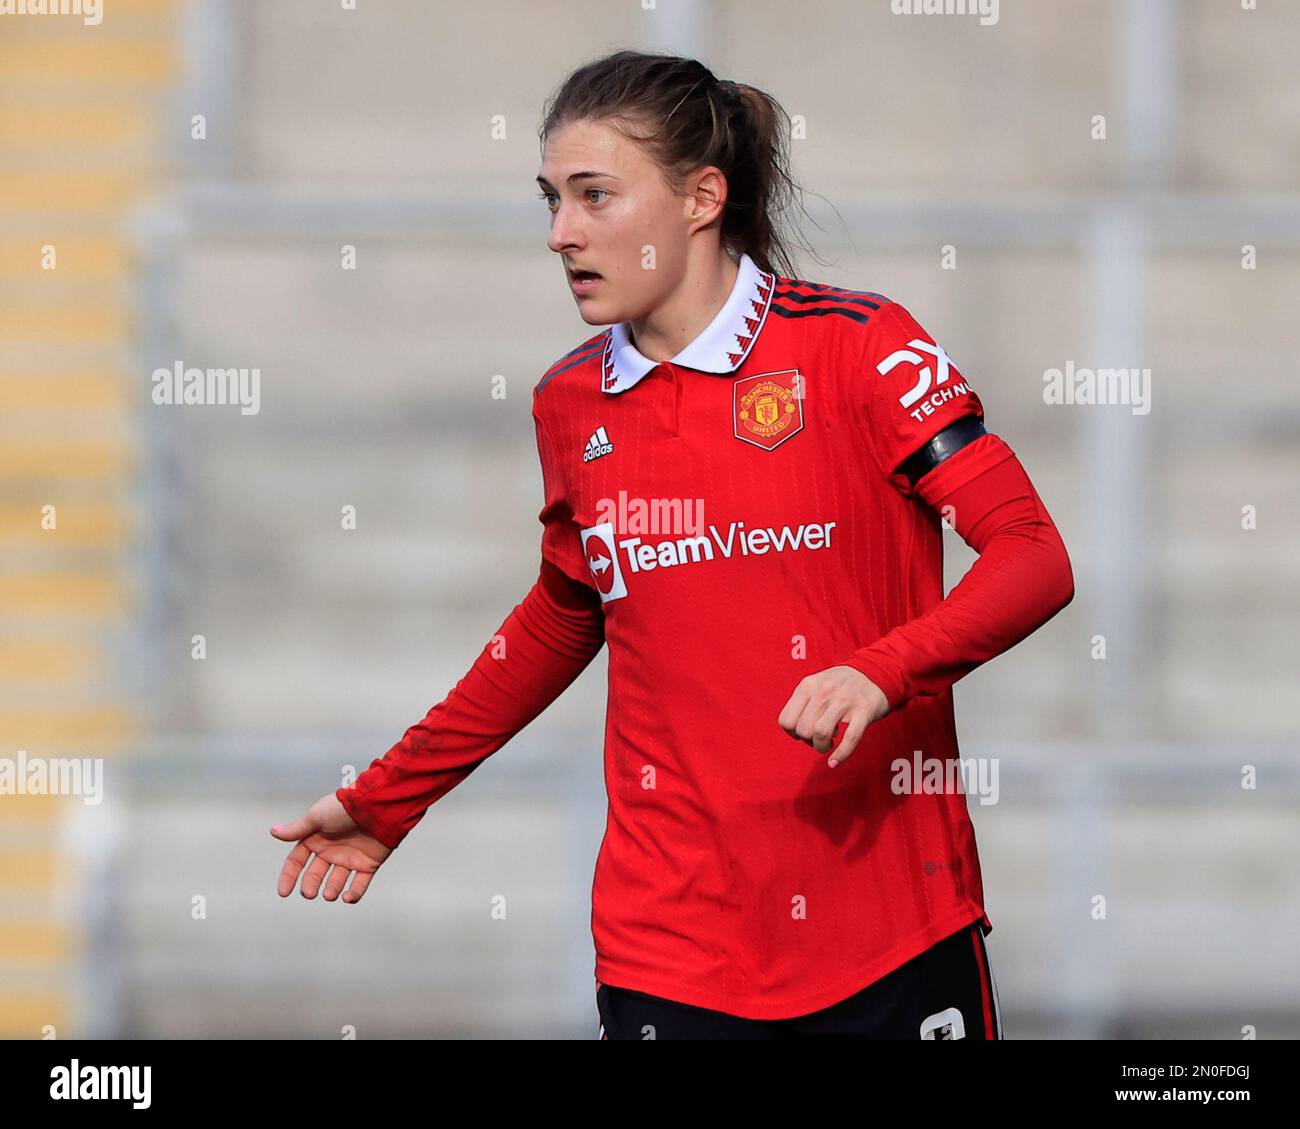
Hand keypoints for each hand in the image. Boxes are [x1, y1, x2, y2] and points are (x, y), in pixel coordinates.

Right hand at [271, 793, 392, 902]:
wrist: (377, 806)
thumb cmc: (345, 808)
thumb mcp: (316, 816)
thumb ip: (296, 829)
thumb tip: (273, 831)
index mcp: (316, 838)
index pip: (297, 861)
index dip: (289, 876)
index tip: (284, 892)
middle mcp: (332, 849)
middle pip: (315, 874)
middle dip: (310, 885)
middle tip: (309, 893)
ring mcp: (350, 857)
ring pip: (336, 881)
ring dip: (332, 890)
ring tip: (329, 894)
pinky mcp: (368, 863)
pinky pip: (359, 883)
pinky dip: (354, 894)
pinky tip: (347, 897)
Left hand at [777, 665, 890, 766]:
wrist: (876, 671)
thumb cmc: (841, 684)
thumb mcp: (816, 683)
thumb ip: (803, 702)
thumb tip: (792, 729)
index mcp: (808, 685)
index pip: (786, 720)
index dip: (792, 733)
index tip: (803, 732)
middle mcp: (824, 691)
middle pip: (803, 730)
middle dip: (808, 741)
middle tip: (819, 737)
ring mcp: (844, 701)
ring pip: (821, 733)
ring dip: (821, 746)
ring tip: (828, 743)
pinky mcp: (863, 711)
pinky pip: (850, 738)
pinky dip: (841, 755)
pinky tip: (834, 762)